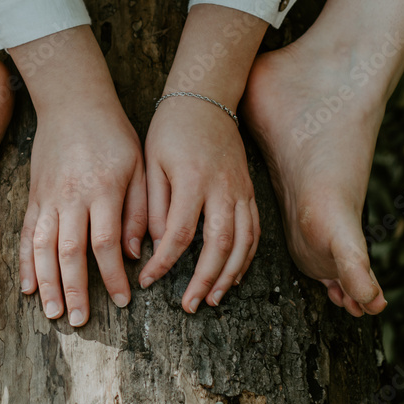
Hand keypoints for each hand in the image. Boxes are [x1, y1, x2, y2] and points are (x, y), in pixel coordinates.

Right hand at [11, 27, 146, 326]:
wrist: (72, 102)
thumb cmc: (113, 133)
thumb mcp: (139, 165)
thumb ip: (139, 209)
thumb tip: (134, 253)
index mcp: (102, 190)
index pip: (105, 243)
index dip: (112, 276)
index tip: (122, 301)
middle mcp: (71, 197)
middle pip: (69, 252)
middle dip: (74, 290)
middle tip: (79, 321)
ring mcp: (48, 197)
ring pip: (43, 247)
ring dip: (46, 283)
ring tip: (51, 313)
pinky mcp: (34, 195)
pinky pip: (26, 233)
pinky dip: (24, 262)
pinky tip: (27, 286)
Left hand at [139, 96, 259, 311]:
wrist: (204, 99)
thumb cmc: (171, 130)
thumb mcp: (152, 162)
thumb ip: (152, 205)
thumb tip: (150, 245)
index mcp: (192, 181)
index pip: (178, 234)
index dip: (164, 263)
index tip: (148, 280)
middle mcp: (222, 188)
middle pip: (219, 244)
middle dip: (205, 279)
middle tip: (189, 304)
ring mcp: (241, 190)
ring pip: (243, 241)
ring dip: (230, 274)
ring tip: (213, 298)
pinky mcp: (250, 190)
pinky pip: (254, 230)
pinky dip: (247, 256)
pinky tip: (235, 274)